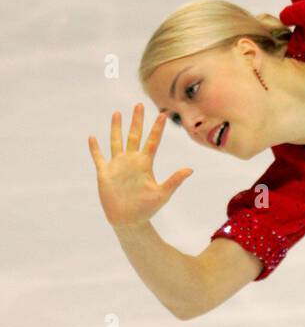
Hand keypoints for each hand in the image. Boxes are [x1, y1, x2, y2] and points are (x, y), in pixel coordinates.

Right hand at [88, 104, 193, 227]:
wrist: (129, 221)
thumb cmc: (147, 209)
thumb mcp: (162, 194)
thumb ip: (174, 180)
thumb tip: (190, 169)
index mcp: (145, 164)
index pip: (152, 141)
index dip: (157, 128)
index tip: (164, 115)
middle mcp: (131, 161)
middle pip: (134, 136)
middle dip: (137, 121)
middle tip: (139, 105)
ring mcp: (118, 166)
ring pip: (116, 142)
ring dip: (116, 128)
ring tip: (117, 113)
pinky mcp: (105, 174)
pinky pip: (99, 158)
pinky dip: (95, 149)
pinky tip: (92, 138)